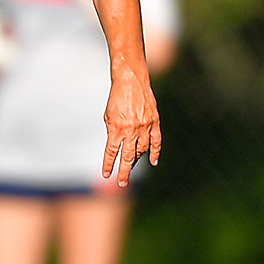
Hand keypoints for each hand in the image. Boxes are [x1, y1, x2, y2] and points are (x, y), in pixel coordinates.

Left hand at [102, 61, 161, 185]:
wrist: (131, 80)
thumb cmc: (117, 98)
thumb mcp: (108, 115)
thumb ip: (113, 133)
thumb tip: (117, 149)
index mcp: (117, 129)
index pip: (111, 152)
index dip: (108, 164)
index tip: (106, 174)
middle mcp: (131, 130)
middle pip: (128, 158)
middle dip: (124, 172)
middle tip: (122, 183)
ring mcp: (145, 127)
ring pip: (142, 151)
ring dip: (137, 161)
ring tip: (131, 167)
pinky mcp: (154, 122)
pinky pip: (157, 142)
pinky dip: (155, 152)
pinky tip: (153, 162)